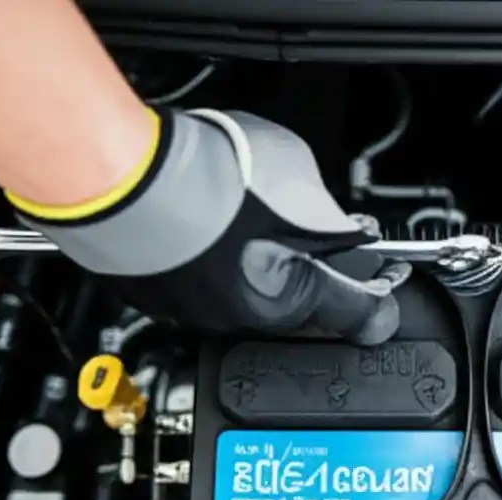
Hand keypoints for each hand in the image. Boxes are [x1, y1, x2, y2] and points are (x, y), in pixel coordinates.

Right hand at [15, 107, 400, 344]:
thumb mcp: (294, 177)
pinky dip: (204, 264)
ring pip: (237, 298)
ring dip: (249, 269)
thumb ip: (323, 214)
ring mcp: (189, 314)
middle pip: (292, 307)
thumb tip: (335, 223)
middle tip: (306, 238)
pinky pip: (193, 286)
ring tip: (240, 220)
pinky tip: (197, 226)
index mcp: (287, 301)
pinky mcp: (149, 299)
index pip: (356, 313)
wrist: (115, 179)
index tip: (385, 304)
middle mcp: (238, 321)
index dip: (378, 305)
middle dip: (303, 275)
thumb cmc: (201, 177)